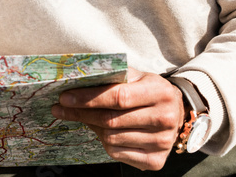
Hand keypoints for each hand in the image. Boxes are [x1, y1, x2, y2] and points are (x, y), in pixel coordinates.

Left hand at [51, 67, 184, 170]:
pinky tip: (100, 130)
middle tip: (59, 109)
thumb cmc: (147, 90)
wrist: (176, 112)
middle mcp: (164, 119)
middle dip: (80, 114)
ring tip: (85, 117)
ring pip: (111, 138)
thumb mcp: (135, 76)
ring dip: (91, 127)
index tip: (64, 98)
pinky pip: (117, 153)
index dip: (88, 98)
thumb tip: (76, 79)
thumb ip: (111, 76)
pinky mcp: (155, 160)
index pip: (118, 97)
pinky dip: (103, 141)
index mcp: (160, 93)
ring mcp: (162, 143)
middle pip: (111, 120)